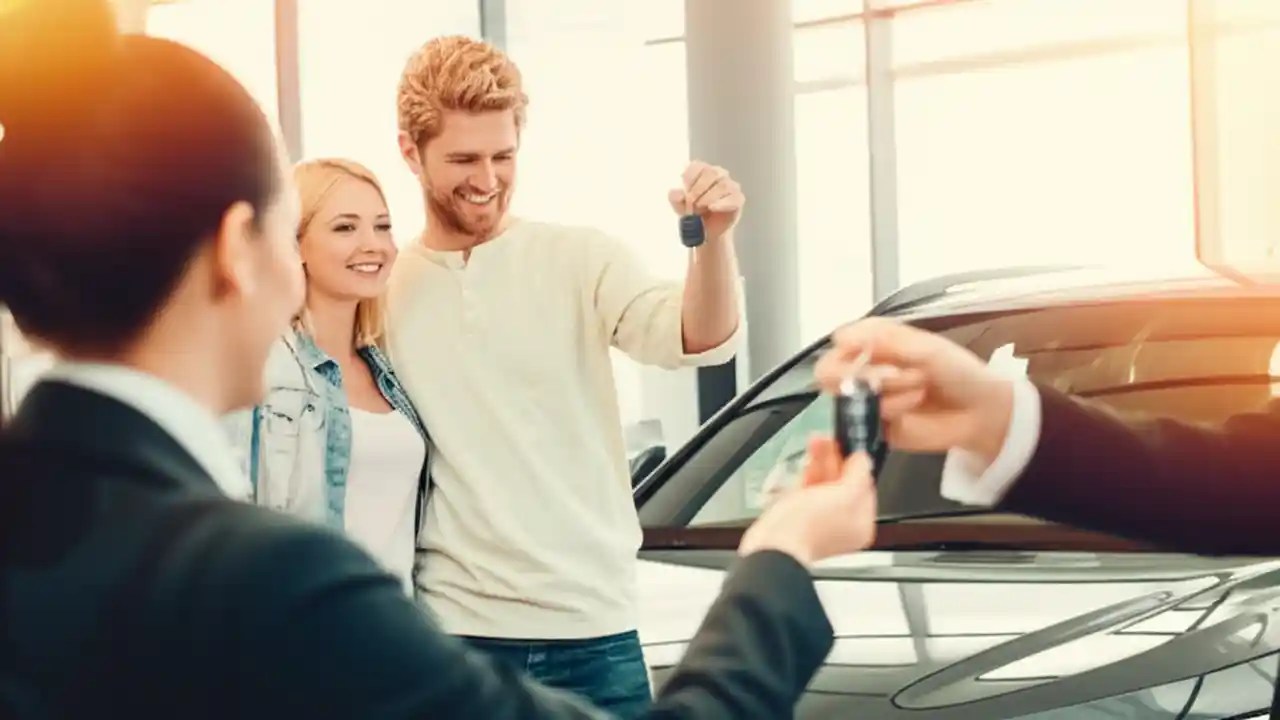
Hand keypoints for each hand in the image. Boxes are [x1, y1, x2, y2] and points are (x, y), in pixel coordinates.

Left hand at [667, 161, 743, 241]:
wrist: (706, 230)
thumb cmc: (693, 212)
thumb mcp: (679, 205)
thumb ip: (675, 197)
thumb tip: (678, 194)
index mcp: (702, 170)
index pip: (697, 166)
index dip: (689, 179)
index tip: (685, 193)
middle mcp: (718, 174)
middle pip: (711, 173)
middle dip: (698, 189)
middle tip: (692, 204)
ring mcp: (730, 185)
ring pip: (722, 185)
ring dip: (708, 198)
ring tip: (700, 210)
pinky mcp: (738, 199)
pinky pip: (733, 198)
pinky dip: (722, 203)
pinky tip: (712, 208)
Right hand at [738, 437, 876, 566]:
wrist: (772, 543)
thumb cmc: (807, 528)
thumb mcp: (845, 495)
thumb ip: (859, 475)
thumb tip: (863, 460)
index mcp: (861, 525)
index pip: (865, 488)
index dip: (856, 465)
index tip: (849, 448)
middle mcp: (841, 525)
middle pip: (843, 485)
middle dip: (835, 460)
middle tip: (829, 442)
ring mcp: (819, 521)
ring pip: (824, 485)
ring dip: (821, 462)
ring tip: (816, 443)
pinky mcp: (798, 517)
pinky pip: (808, 490)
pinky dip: (808, 474)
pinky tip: (808, 461)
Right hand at [814, 317, 1014, 463]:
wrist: (981, 411)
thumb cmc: (958, 372)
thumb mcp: (925, 346)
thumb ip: (883, 339)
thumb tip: (842, 336)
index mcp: (875, 343)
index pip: (838, 342)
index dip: (848, 348)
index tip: (870, 350)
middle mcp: (866, 370)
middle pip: (828, 372)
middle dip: (861, 373)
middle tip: (892, 375)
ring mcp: (868, 399)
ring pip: (847, 395)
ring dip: (886, 389)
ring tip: (918, 387)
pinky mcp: (875, 425)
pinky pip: (864, 418)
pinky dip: (891, 408)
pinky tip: (913, 404)